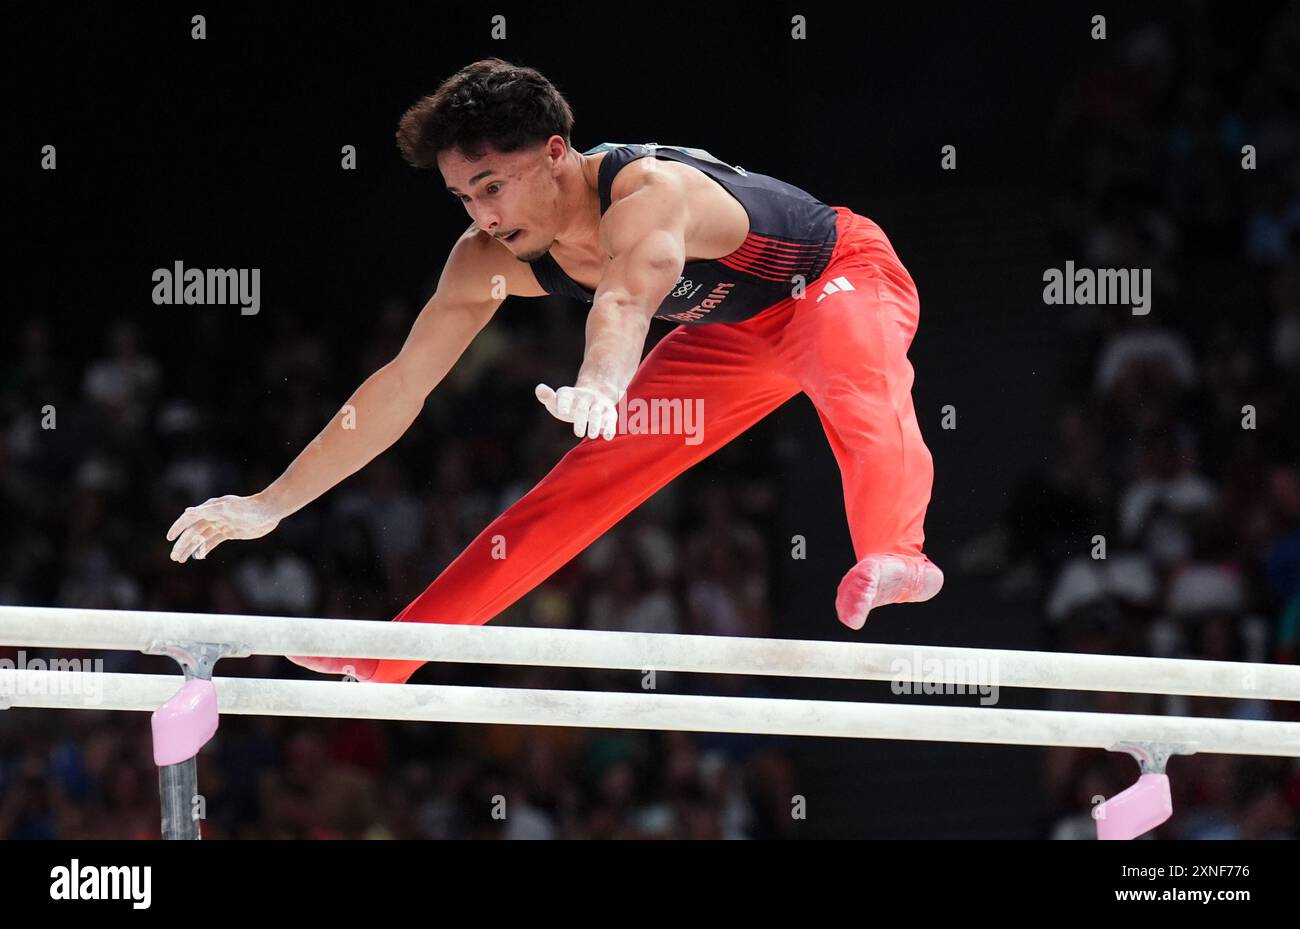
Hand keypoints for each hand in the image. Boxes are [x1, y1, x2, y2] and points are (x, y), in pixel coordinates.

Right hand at [166, 493, 282, 562]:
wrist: (269, 511)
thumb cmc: (248, 508)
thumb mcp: (227, 509)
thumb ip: (207, 511)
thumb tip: (187, 512)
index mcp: (210, 509)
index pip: (189, 519)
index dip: (178, 527)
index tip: (169, 538)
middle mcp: (213, 516)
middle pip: (194, 531)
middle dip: (183, 544)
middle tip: (174, 557)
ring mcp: (221, 524)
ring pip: (202, 538)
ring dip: (191, 548)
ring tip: (181, 559)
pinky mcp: (230, 532)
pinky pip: (213, 541)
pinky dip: (205, 548)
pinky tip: (199, 556)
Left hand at [535, 383, 618, 440]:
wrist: (595, 395)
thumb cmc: (570, 403)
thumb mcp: (557, 400)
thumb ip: (547, 396)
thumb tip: (539, 388)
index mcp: (570, 394)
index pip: (565, 397)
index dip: (564, 404)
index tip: (562, 411)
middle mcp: (586, 398)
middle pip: (583, 408)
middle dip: (581, 420)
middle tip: (577, 434)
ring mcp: (598, 405)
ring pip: (597, 414)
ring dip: (595, 424)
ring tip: (591, 435)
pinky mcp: (609, 413)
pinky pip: (610, 419)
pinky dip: (609, 427)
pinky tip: (607, 437)